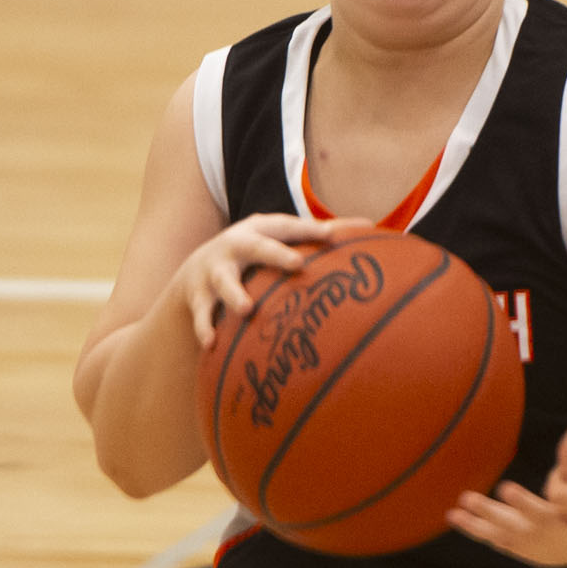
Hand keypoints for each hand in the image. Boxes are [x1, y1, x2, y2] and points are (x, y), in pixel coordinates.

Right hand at [174, 213, 359, 346]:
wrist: (197, 266)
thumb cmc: (258, 249)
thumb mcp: (281, 235)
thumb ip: (320, 232)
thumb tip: (369, 223)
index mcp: (261, 230)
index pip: (288, 228)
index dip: (309, 230)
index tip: (332, 235)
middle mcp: (236, 247)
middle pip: (255, 247)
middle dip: (275, 254)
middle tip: (297, 265)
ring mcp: (214, 272)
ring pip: (224, 282)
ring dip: (235, 295)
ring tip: (246, 310)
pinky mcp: (198, 297)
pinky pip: (202, 313)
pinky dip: (205, 328)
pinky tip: (212, 344)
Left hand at [450, 420, 566, 566]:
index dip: (566, 497)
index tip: (554, 488)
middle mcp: (564, 534)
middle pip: (541, 519)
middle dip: (523, 506)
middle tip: (505, 488)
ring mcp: (541, 546)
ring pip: (512, 532)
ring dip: (487, 518)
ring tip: (464, 501)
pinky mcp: (524, 551)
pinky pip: (498, 539)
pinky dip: (477, 529)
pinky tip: (454, 516)